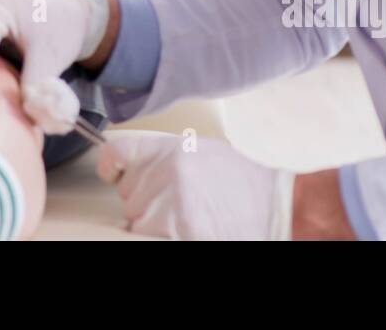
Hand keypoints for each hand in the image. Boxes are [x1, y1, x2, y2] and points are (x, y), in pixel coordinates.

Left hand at [96, 133, 294, 239]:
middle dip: (145, 202)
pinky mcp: (177, 230)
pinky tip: (190, 229)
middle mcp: (162, 173)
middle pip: (127, 196)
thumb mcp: (198, 153)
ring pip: (137, 222)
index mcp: (167, 149)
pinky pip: (150, 237)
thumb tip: (128, 171)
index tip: (113, 174)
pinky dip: (164, 236)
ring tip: (188, 218)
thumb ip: (161, 159)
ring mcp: (168, 203)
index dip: (110, 165)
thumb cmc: (240, 181)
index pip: (115, 153)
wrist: (275, 205)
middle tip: (179, 202)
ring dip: (154, 225)